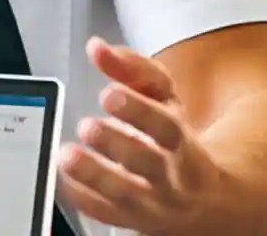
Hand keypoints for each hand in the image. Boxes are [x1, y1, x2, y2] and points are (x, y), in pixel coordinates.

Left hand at [58, 38, 224, 233]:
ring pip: (125, 196)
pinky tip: (60, 176)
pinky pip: (103, 213)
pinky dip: (81, 196)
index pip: (166, 127)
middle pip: (147, 163)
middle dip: (116, 144)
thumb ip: (132, 69)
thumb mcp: (164, 100)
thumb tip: (97, 48)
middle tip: (87, 126)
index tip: (109, 93)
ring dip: (94, 176)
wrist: (206, 200)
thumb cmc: (177, 141)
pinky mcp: (129, 221)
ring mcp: (150, 204)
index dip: (139, 111)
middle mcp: (170, 177)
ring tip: (67, 154)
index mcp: (183, 143)